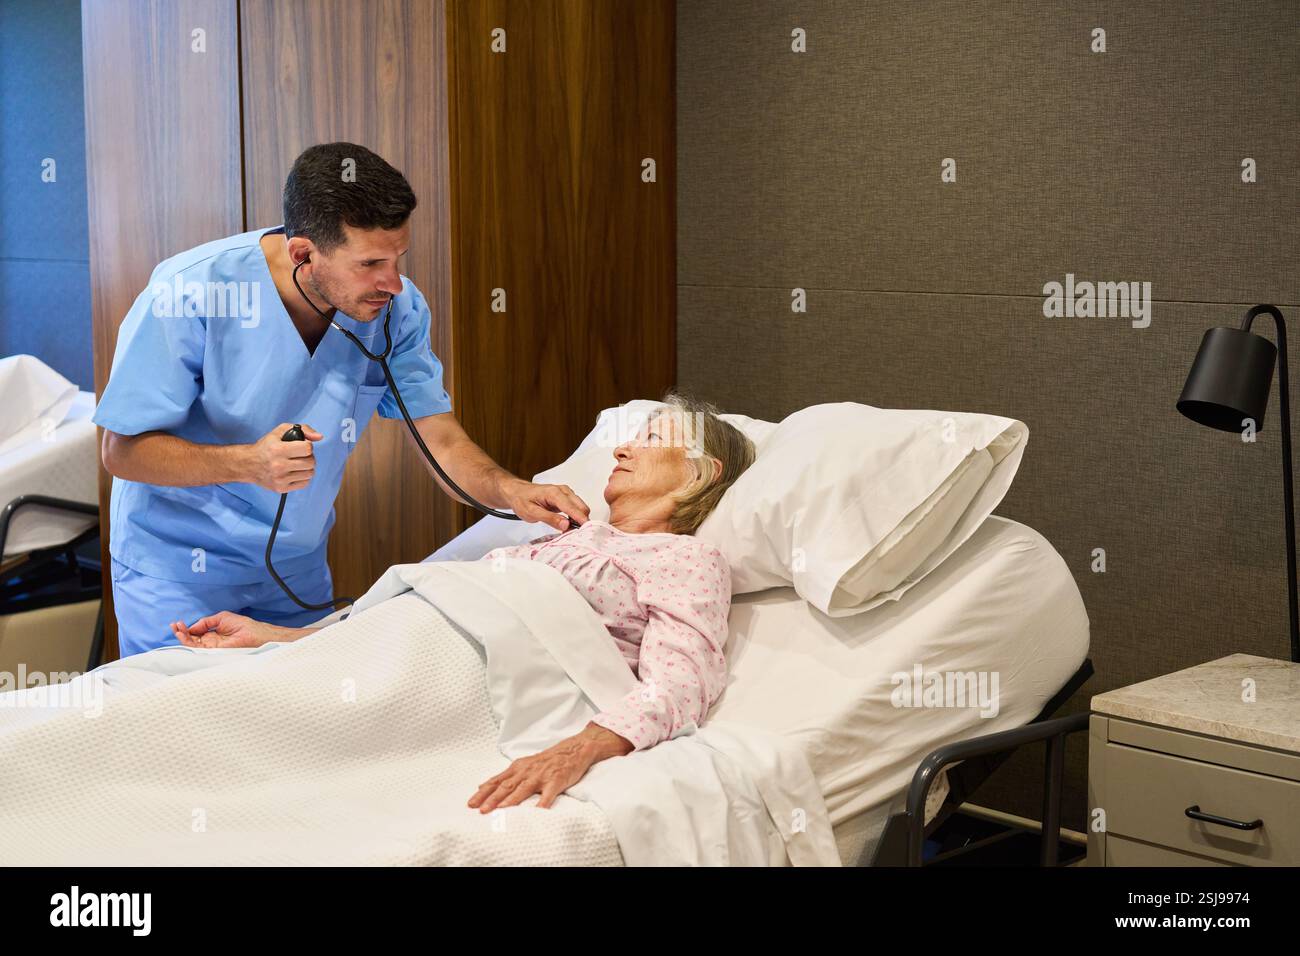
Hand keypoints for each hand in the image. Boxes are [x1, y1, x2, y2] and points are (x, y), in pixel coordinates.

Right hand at [171, 611, 272, 648]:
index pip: (195, 632)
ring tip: (177, 630)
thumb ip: (206, 622)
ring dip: (183, 638)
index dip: (186, 629)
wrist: (255, 634)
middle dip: (181, 633)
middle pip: (191, 639)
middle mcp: (210, 642)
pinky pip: (199, 650)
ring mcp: (211, 648)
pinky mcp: (214, 652)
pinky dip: (189, 644)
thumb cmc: (242, 625)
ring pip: (193, 645)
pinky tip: (184, 636)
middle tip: (174, 626)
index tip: (178, 623)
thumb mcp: (221, 618)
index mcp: (212, 633)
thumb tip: (192, 627)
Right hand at [247, 422, 321, 492]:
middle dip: (308, 457)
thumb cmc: (266, 447)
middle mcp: (278, 465)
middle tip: (300, 455)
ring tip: (297, 463)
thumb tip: (319, 437)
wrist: (249, 464)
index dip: (307, 446)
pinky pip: (305, 483)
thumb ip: (303, 429)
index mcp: (278, 450)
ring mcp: (280, 479)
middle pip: (311, 462)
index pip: (308, 448)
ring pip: (310, 473)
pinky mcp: (281, 488)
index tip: (301, 446)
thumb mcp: (280, 431)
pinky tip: (295, 472)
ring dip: (307, 467)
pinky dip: (303, 477)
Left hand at [468, 724, 630, 812]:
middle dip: (492, 799)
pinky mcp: (556, 781)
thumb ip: (506, 777)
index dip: (483, 793)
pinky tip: (537, 813)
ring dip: (511, 800)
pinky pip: (548, 795)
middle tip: (481, 810)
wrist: (573, 750)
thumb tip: (483, 786)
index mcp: (517, 768)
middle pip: (506, 786)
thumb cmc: (546, 760)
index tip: (471, 804)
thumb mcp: (523, 765)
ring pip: (523, 789)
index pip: (496, 781)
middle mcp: (526, 771)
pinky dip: (542, 804)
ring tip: (501, 811)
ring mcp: (541, 776)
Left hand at [501, 478, 589, 531]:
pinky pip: (577, 508)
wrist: (517, 492)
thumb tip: (566, 524)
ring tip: (571, 531)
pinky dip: (576, 517)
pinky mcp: (567, 497)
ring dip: (579, 520)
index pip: (574, 508)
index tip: (587, 532)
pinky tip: (569, 525)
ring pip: (581, 508)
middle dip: (582, 521)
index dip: (581, 521)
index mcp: (555, 493)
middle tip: (576, 535)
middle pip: (582, 507)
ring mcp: (566, 493)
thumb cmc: (522, 500)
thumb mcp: (531, 512)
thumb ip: (549, 518)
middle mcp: (563, 491)